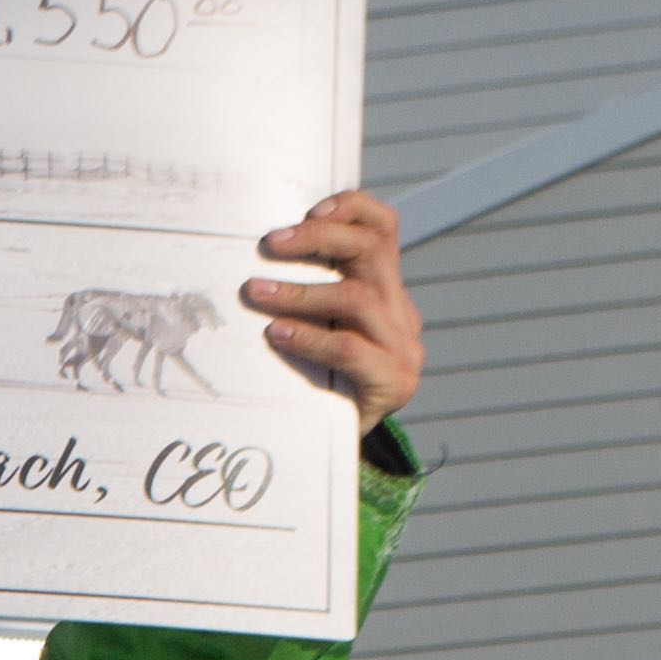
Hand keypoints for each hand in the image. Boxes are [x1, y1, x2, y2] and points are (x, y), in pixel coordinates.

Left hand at [244, 190, 423, 434]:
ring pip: (358, 298)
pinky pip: (350, 349)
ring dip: (301, 292)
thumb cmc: (316, 382)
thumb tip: (258, 255)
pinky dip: (310, 337)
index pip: (384, 230)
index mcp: (387, 292)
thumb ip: (307, 295)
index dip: (352, 208)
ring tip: (257, 293)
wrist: (338, 451)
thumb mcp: (316, 328)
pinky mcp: (394, 382)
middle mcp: (400, 314)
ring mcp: (403, 348)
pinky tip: (278, 334)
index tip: (309, 208)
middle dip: (319, 238)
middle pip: (373, 251)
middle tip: (270, 243)